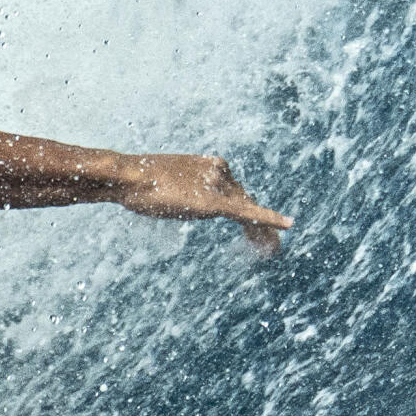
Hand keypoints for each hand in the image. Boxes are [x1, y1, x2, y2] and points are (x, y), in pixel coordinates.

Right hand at [119, 153, 291, 253]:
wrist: (127, 177)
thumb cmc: (138, 183)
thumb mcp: (165, 185)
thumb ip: (183, 192)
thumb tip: (182, 199)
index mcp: (210, 164)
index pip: (237, 189)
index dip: (250, 209)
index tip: (256, 227)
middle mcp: (219, 171)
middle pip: (246, 200)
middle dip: (260, 223)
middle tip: (269, 246)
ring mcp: (217, 185)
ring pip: (249, 209)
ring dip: (263, 230)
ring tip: (272, 250)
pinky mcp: (214, 202)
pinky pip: (248, 212)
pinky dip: (270, 219)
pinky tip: (287, 226)